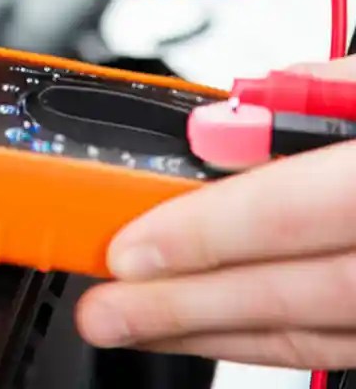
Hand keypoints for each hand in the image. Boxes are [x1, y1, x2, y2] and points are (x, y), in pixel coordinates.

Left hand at [76, 59, 355, 368]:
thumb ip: (312, 93)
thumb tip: (226, 117)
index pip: (290, 212)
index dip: (202, 234)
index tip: (129, 250)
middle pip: (291, 291)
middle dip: (183, 303)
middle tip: (103, 309)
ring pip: (309, 332)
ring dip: (209, 331)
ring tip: (130, 327)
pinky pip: (331, 342)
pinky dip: (259, 338)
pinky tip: (200, 330)